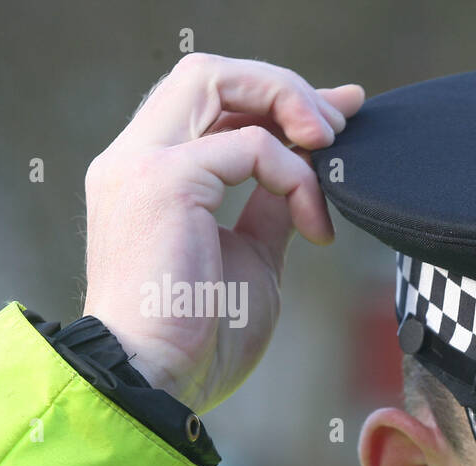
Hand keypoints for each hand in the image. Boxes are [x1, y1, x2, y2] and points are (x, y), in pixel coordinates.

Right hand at [81, 53, 365, 412]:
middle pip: (210, 74)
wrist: (159, 381)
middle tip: (339, 126)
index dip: (274, 100)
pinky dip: (296, 177)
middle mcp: (136, 157)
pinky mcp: (166, 182)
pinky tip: (316, 224)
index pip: (209, 103)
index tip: (335, 121)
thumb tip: (307, 178)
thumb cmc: (200, 338)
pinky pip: (251, 147)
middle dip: (284, 89)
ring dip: (288, 105)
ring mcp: (144, 164)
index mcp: (150, 175)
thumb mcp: (252, 259)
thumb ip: (270, 210)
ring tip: (332, 148)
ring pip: (218, 81)